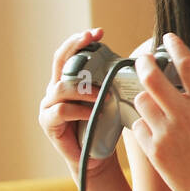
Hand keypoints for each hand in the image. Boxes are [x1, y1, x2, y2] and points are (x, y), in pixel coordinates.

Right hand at [38, 26, 117, 178]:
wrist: (94, 158)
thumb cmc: (104, 127)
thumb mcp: (111, 100)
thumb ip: (113, 82)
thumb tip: (141, 63)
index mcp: (69, 81)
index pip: (71, 53)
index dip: (81, 40)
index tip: (99, 32)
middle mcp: (55, 90)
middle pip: (60, 61)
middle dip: (76, 47)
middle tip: (93, 40)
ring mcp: (49, 105)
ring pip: (62, 87)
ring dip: (85, 89)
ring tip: (104, 95)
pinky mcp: (49, 123)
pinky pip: (62, 111)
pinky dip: (79, 110)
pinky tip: (94, 114)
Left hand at [129, 32, 189, 190]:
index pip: (187, 65)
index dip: (175, 46)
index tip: (168, 37)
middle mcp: (185, 117)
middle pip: (153, 78)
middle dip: (144, 62)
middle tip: (143, 58)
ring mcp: (166, 134)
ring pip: (141, 101)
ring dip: (144, 96)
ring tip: (151, 99)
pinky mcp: (154, 151)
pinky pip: (137, 126)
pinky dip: (142, 123)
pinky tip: (152, 127)